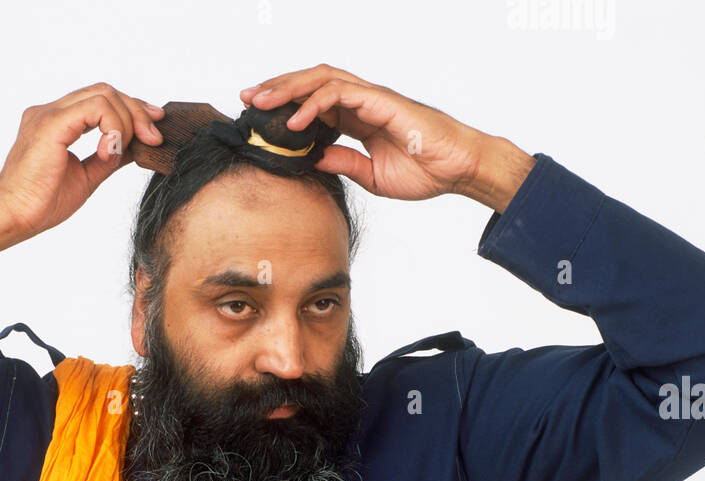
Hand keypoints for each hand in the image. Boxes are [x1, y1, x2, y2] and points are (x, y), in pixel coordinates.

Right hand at [0, 82, 164, 237]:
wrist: (16, 217)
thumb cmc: (42, 203)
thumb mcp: (88, 176)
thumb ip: (109, 157)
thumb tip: (135, 148)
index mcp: (57, 122)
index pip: (100, 100)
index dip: (131, 109)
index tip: (153, 129)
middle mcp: (51, 111)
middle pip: (105, 91)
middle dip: (137, 111)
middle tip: (154, 139)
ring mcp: (49, 114)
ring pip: (104, 95)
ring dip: (128, 121)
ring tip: (128, 149)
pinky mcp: (51, 123)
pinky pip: (95, 108)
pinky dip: (113, 127)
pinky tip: (110, 150)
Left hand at [239, 65, 532, 211]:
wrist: (458, 168)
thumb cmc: (425, 170)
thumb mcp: (371, 174)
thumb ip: (342, 162)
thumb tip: (313, 158)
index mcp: (357, 118)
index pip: (313, 102)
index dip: (284, 105)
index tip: (258, 116)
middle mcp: (361, 102)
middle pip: (310, 84)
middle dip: (276, 89)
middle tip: (247, 98)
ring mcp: (370, 98)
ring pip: (320, 81)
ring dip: (287, 89)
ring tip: (261, 103)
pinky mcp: (380, 101)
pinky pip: (340, 95)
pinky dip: (314, 105)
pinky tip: (295, 121)